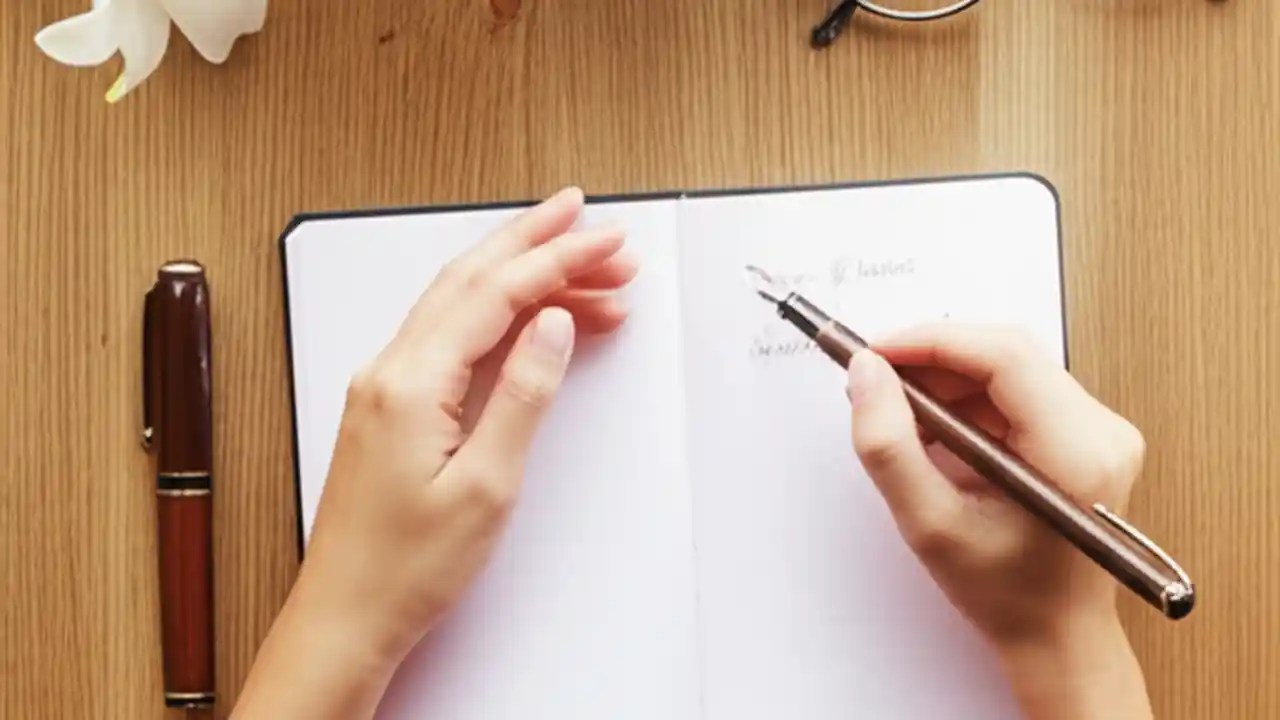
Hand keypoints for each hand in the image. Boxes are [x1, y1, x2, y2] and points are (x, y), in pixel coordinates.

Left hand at [233, 187, 636, 718]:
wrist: (347, 614)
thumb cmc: (408, 566)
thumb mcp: (486, 486)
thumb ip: (522, 395)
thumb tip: (553, 326)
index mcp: (412, 382)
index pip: (496, 294)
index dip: (558, 260)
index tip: (606, 242)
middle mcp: (390, 369)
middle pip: (473, 279)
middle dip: (537, 243)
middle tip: (592, 223)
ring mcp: (386, 384)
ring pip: (460, 302)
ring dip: (521, 276)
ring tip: (584, 272)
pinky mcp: (391, 404)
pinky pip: (448, 334)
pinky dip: (497, 314)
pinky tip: (529, 318)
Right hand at [845, 324, 1152, 719]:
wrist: (1057, 635)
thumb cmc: (1007, 595)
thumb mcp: (930, 525)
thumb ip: (889, 446)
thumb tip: (866, 374)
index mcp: (1077, 453)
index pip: (1004, 357)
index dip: (931, 342)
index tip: (876, 352)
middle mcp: (1102, 431)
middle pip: (1006, 354)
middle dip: (933, 359)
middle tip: (876, 379)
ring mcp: (1099, 430)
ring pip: (1008, 368)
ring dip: (947, 381)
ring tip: (901, 416)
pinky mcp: (1085, 433)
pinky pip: (1017, 391)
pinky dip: (968, 400)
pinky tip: (935, 431)